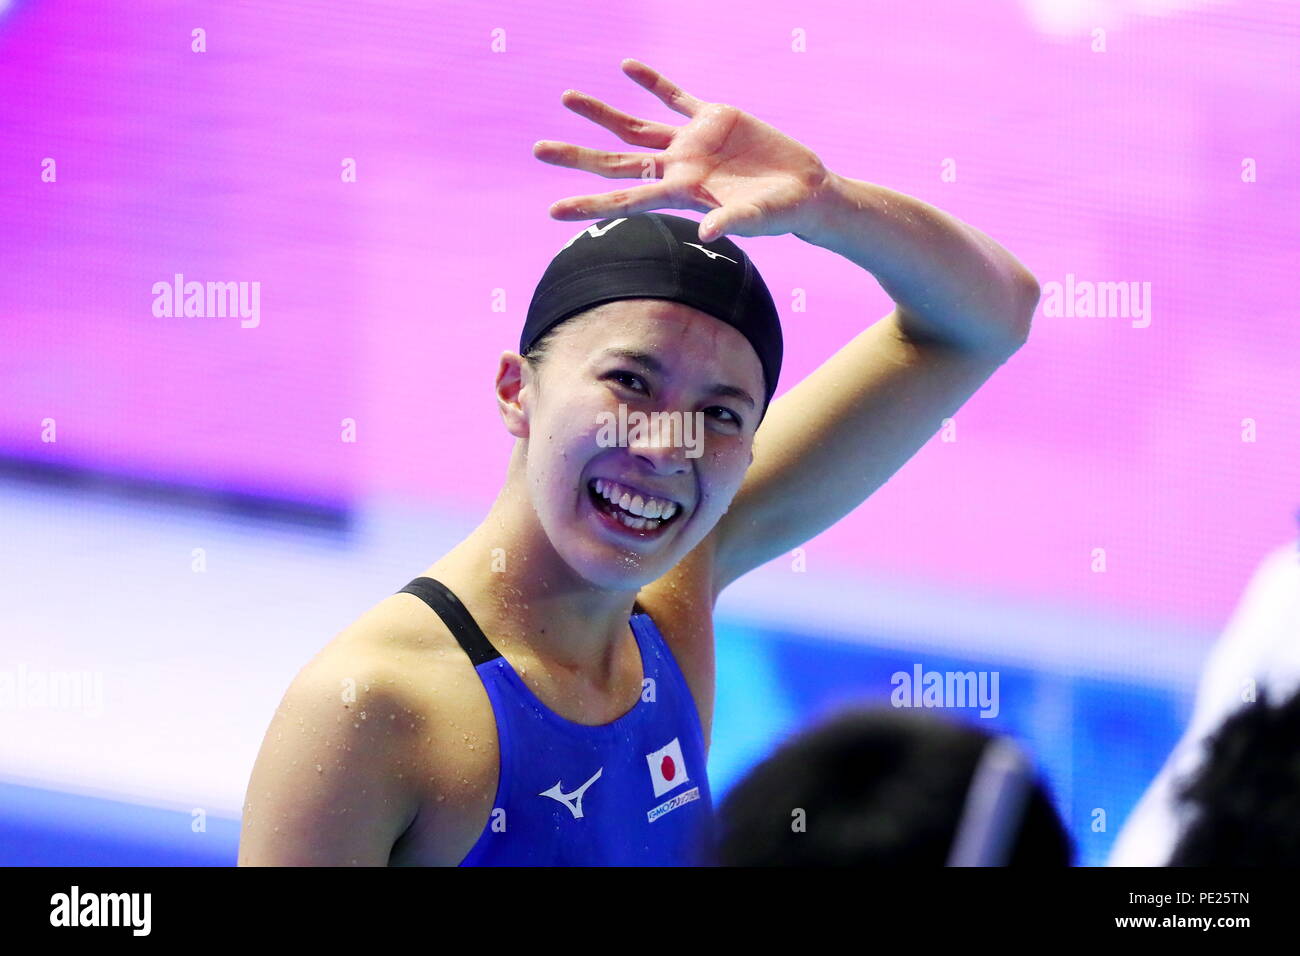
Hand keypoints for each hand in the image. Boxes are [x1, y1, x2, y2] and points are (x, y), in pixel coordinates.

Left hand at [532, 58, 835, 242]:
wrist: (803, 191)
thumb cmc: (778, 215)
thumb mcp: (756, 219)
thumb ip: (731, 221)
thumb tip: (707, 231)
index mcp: (680, 192)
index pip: (624, 198)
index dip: (589, 203)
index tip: (553, 211)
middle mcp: (677, 166)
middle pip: (615, 160)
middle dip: (577, 156)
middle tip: (538, 150)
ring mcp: (692, 141)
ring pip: (635, 126)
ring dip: (602, 113)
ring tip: (566, 98)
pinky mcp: (713, 118)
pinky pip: (675, 97)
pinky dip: (653, 82)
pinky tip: (628, 68)